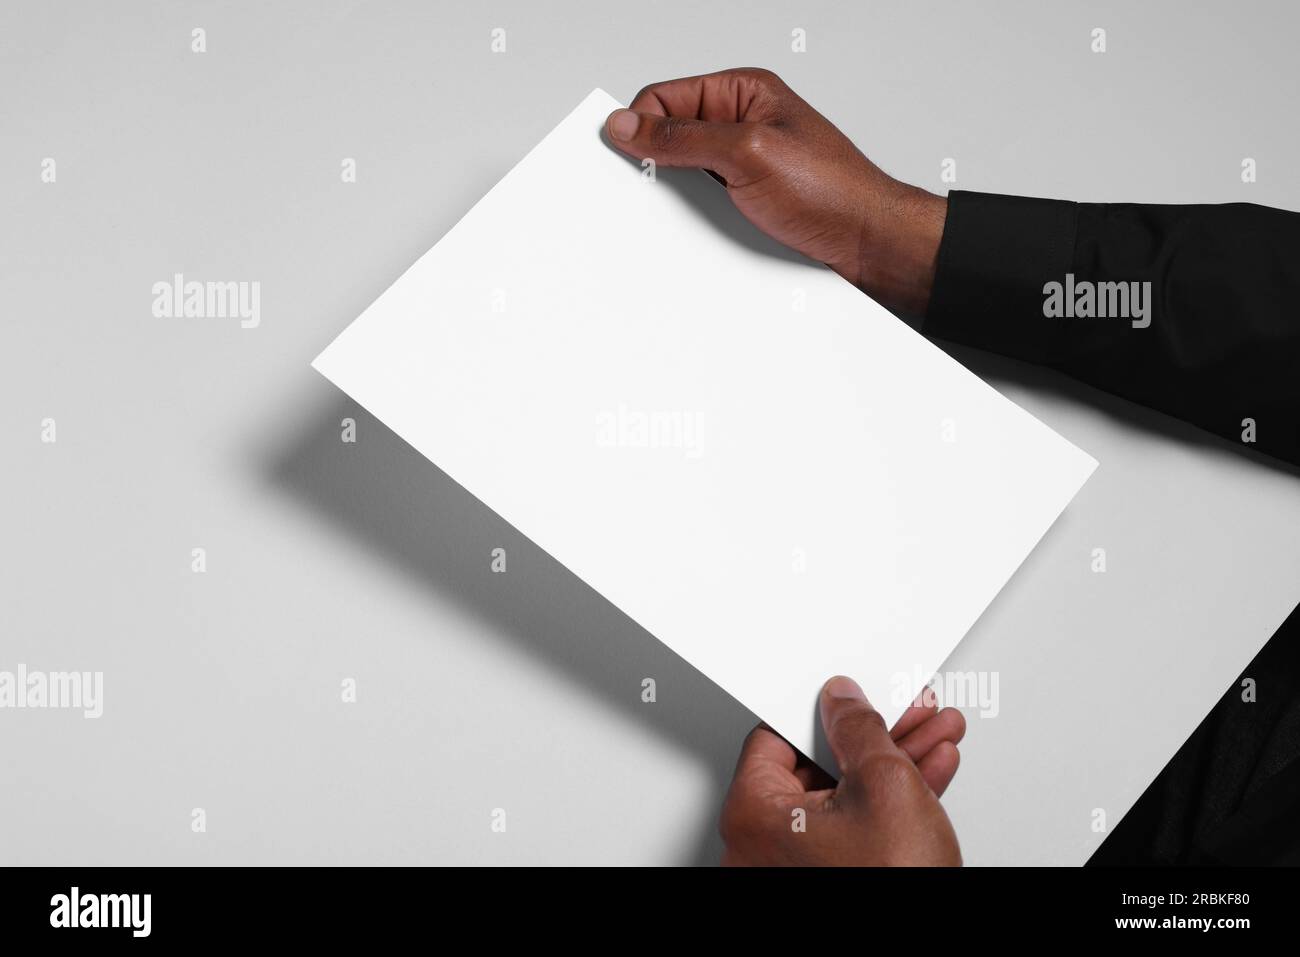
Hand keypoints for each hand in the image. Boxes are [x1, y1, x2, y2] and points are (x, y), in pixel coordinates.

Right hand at [605, 68, 946, 317]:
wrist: (869, 244)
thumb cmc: (832, 191)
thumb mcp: (748, 153)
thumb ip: (683, 136)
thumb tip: (628, 124)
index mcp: (743, 92)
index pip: (664, 95)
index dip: (640, 124)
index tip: (628, 157)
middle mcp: (741, 124)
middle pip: (669, 136)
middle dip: (657, 164)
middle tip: (661, 191)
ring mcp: (743, 165)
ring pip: (683, 176)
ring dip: (680, 199)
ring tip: (703, 212)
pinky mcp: (747, 201)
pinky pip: (703, 207)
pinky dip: (697, 221)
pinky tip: (710, 231)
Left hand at [719, 676, 964, 865]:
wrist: (923, 956)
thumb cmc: (888, 888)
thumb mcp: (884, 784)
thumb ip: (861, 730)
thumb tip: (845, 703)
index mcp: (753, 814)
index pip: (778, 736)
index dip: (826, 710)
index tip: (857, 697)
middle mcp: (764, 847)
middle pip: (819, 765)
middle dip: (877, 735)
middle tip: (908, 712)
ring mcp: (796, 870)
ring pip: (847, 795)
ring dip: (897, 762)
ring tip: (934, 735)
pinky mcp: (832, 881)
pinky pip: (859, 828)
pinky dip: (895, 801)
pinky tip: (929, 773)